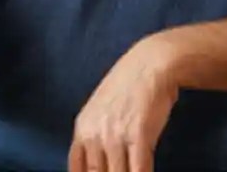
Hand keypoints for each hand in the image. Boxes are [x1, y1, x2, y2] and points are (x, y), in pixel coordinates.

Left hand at [69, 38, 178, 171]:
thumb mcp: (100, 110)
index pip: (76, 168)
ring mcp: (115, 135)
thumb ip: (95, 135)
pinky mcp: (138, 136)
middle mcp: (95, 134)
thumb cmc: (129, 86)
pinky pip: (139, 170)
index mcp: (83, 128)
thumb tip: (98, 161)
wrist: (150, 64)